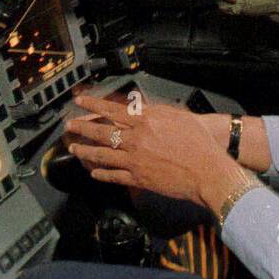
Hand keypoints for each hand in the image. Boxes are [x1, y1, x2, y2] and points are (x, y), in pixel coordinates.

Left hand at [64, 95, 245, 211]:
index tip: (80, 101)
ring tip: (74, 148)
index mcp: (146, 120)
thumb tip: (140, 107)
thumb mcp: (178, 117)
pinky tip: (94, 172)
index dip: (93, 105)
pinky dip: (102, 174)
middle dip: (82, 127)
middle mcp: (137, 138)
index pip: (112, 109)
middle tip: (70, 125)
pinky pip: (114, 175)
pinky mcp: (138, 178)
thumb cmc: (199, 144)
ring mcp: (135, 159)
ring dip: (85, 151)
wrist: (208, 171)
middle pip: (102, 131)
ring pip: (102, 154)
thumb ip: (156, 112)